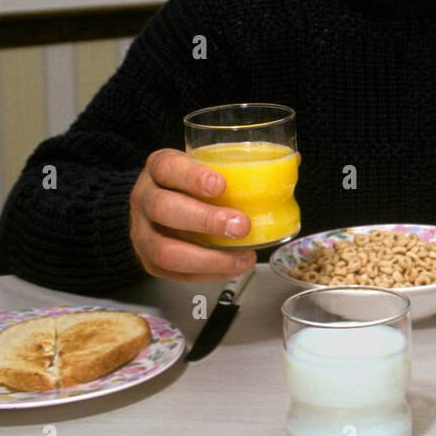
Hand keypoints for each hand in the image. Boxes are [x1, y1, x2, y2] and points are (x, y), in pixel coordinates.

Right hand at [129, 148, 255, 281]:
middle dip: (205, 220)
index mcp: (159, 168)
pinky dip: (207, 274)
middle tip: (241, 226)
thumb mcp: (207, 164)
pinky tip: (232, 268)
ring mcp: (143, 232)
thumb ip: (243, 164)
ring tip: (242, 257)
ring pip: (164, 249)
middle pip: (164, 208)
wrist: (157, 204)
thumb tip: (292, 161)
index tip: (220, 185)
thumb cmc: (189, 183)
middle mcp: (145, 198)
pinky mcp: (149, 260)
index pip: (167, 168)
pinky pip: (173, 274)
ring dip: (207, 258)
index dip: (192, 177)